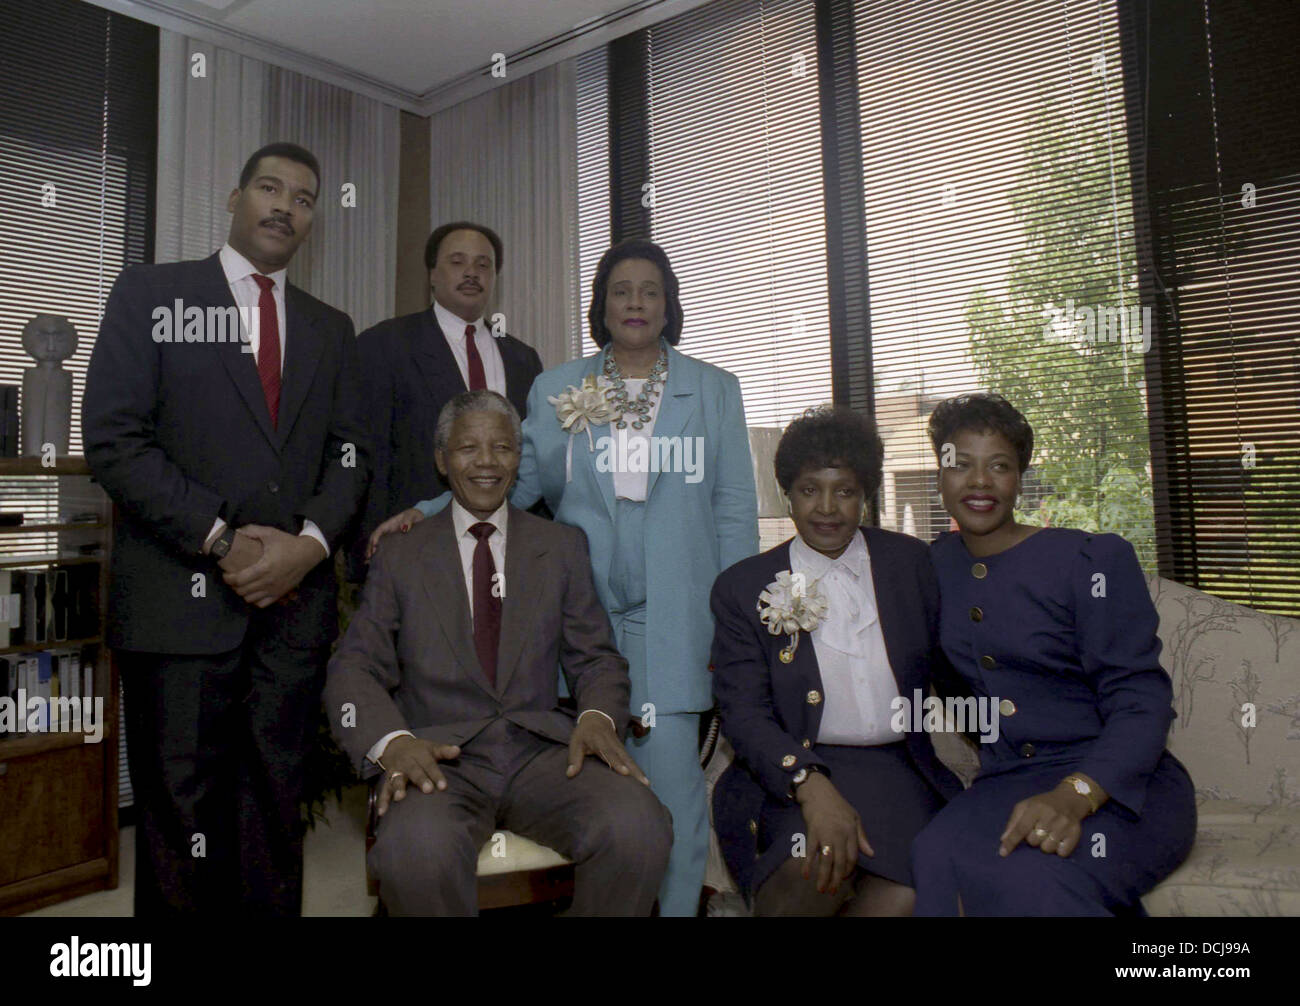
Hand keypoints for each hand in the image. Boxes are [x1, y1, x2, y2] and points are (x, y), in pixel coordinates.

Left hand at [222, 524, 323, 606]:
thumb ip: (251, 531)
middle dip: (233, 586)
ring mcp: (275, 589)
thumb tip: (235, 531)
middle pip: (242, 591)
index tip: (226, 574)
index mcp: (264, 567)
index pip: (239, 579)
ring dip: (243, 593)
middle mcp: (269, 581)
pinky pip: (262, 604)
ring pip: (251, 599)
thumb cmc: (287, 543)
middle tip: (232, 578)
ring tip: (242, 585)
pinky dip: (255, 600)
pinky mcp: (281, 593)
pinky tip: (254, 591)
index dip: (228, 578)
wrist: (308, 553)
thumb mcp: (269, 533)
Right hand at [366, 507, 423, 559]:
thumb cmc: (413, 515)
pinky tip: (375, 560)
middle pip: (374, 538)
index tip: (375, 545)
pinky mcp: (392, 542)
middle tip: (369, 556)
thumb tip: (404, 529)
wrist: (417, 518)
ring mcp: (388, 536)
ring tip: (369, 561)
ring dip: (371, 551)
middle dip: (370, 546)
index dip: (376, 537)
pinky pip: (383, 547)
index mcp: (389, 524)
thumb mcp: (411, 516)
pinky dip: (378, 553)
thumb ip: (408, 521)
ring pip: (376, 543)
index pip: (379, 530)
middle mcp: (386, 531)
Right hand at [375, 736, 461, 815]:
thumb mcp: (432, 748)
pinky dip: (382, 801)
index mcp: (420, 755)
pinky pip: (384, 790)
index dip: (436, 775)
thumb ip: (445, 751)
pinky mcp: (387, 780)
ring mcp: (396, 771)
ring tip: (399, 798)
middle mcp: (407, 763)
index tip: (444, 786)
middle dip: (420, 780)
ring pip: (396, 779)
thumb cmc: (420, 751)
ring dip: (398, 788)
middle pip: (414, 771)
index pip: (429, 765)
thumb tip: (457, 750)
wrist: (396, 745)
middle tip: (428, 790)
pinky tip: (382, 812)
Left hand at [566, 712, 649, 784]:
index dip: (617, 763)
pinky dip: (638, 770)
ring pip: (631, 760)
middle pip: (625, 759)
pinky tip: (644, 781)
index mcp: (600, 743)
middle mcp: (613, 745)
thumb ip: (574, 759)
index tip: (625, 772)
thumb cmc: (584, 734)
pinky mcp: (623, 751)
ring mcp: (620, 747)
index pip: (609, 754)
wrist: (596, 718)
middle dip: (635, 771)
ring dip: (639, 772)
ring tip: (647, 785)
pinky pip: (631, 761)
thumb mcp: (575, 743)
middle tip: (643, 783)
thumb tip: (570, 774)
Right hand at [796, 772, 872, 893]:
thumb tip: (871, 854)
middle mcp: (840, 835)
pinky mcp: (812, 831)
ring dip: (823, 876)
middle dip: (836, 879)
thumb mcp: (854, 817)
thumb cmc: (836, 804)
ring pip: (826, 860)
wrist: (818, 791)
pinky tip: (806, 875)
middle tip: (831, 891)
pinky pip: (810, 851)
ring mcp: (826, 833)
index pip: (852, 856)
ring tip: (821, 889)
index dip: (848, 869)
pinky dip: (807, 864)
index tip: (842, 877)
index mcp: (851, 831)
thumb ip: (861, 837)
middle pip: (840, 862)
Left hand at [999, 785, 1093, 857]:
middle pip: (1033, 841)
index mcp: (1035, 808)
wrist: (1069, 799)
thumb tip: (1003, 840)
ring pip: (1047, 849)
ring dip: (1045, 845)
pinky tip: (1058, 839)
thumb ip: (1013, 822)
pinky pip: (1062, 853)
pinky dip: (1058, 849)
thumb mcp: (1025, 806)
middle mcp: (1051, 816)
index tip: (1003, 853)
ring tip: (1048, 834)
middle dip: (1032, 839)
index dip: (1011, 842)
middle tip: (1038, 830)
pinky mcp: (1075, 833)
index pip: (1021, 828)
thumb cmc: (1042, 804)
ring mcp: (1064, 825)